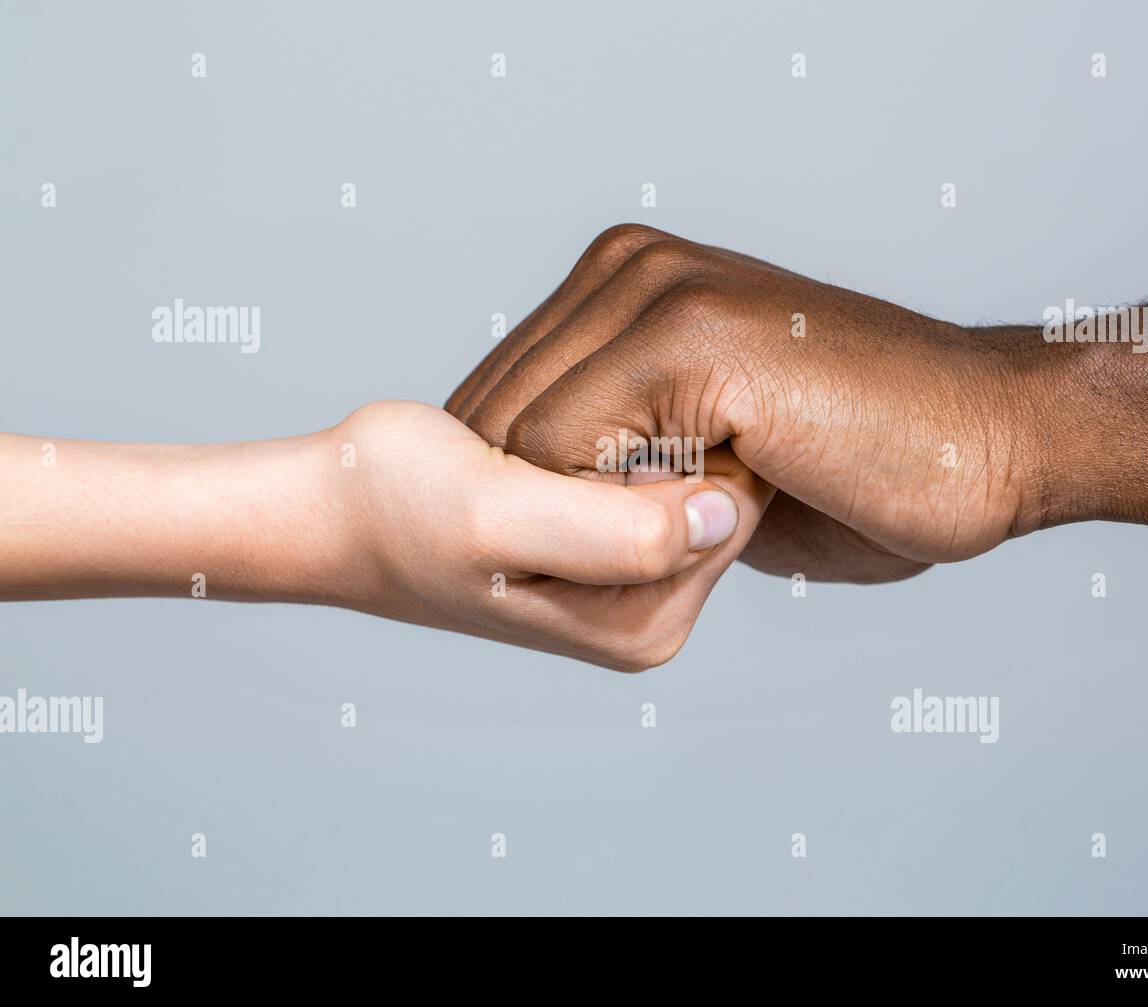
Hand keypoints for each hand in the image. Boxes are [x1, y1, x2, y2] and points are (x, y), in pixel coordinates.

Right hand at [330, 401, 770, 668]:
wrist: (330, 501)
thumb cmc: (394, 507)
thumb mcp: (501, 517)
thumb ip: (620, 531)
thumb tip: (727, 513)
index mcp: (640, 621)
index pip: (733, 511)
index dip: (696, 432)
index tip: (625, 399)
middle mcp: (647, 607)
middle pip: (720, 492)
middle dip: (673, 428)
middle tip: (591, 389)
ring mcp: (627, 571)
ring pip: (687, 467)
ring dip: (645, 418)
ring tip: (570, 398)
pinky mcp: (605, 532)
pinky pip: (652, 462)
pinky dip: (622, 423)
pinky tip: (569, 407)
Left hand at [448, 225, 1049, 580]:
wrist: (997, 441)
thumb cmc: (865, 467)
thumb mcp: (709, 463)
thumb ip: (624, 467)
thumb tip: (538, 510)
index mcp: (626, 282)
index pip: (495, 407)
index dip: (522, 505)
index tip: (597, 560)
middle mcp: (629, 267)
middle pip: (491, 426)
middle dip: (539, 519)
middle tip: (644, 566)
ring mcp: (656, 289)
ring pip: (516, 448)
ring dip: (578, 527)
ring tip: (697, 536)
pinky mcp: (692, 336)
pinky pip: (561, 459)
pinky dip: (606, 525)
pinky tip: (715, 519)